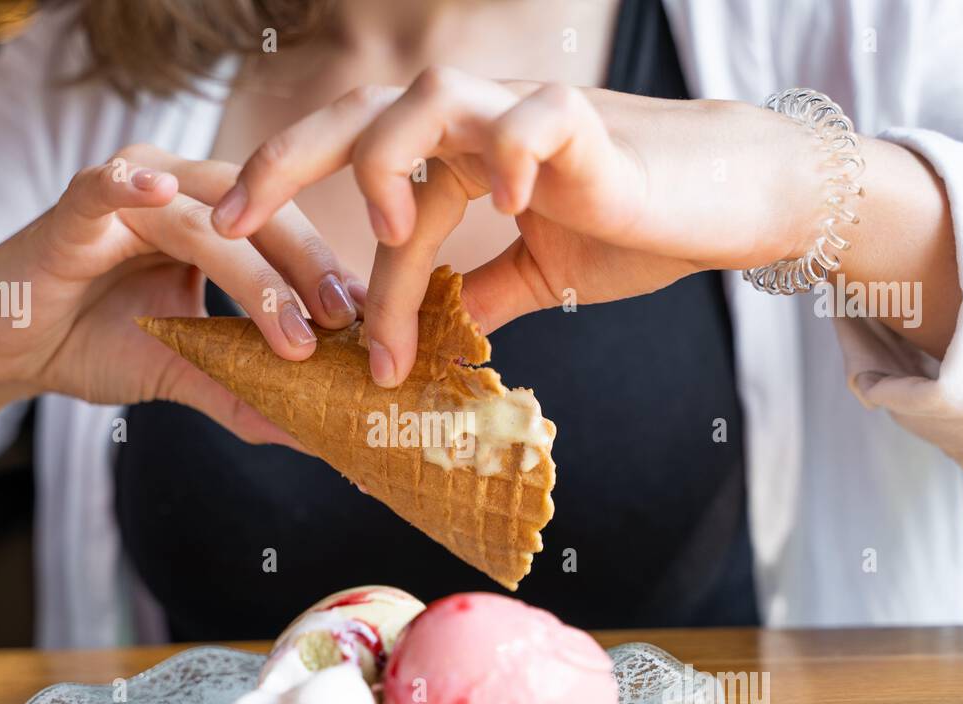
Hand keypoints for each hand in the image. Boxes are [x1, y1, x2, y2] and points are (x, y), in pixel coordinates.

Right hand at [0, 143, 364, 443]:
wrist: (2, 349)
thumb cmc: (92, 342)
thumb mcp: (182, 370)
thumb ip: (242, 392)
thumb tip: (313, 436)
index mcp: (211, 219)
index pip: (285, 234)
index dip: (328, 274)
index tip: (374, 324)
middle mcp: (177, 192)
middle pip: (261, 216)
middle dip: (309, 269)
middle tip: (351, 321)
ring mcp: (125, 194)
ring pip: (204, 219)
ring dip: (254, 275)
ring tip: (293, 330)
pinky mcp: (70, 208)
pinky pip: (103, 186)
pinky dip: (128, 186)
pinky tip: (158, 193)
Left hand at [210, 70, 826, 384]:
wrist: (734, 200)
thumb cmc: (638, 224)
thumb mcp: (539, 274)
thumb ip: (477, 294)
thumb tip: (424, 342)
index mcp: (457, 156)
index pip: (362, 184)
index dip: (308, 228)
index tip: (255, 282)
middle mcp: (478, 125)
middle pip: (359, 116)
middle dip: (285, 160)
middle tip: (228, 218)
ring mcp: (527, 116)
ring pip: (429, 101)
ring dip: (388, 157)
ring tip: (380, 223)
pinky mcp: (586, 123)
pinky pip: (533, 118)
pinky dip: (509, 149)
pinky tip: (501, 199)